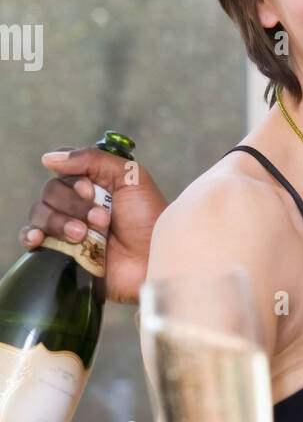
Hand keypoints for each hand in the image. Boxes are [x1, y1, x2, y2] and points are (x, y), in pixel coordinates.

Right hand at [19, 146, 166, 303]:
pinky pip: (31, 238)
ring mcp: (68, 229)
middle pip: (50, 191)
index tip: (90, 190)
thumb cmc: (149, 221)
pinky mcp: (62, 252)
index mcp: (95, 184)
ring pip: (40, 213)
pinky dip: (31, 235)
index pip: (63, 169)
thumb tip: (49, 158)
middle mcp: (78, 204)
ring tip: (84, 236)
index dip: (72, 178)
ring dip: (60, 222)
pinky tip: (39, 238)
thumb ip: (94, 159)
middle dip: (74, 205)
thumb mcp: (131, 178)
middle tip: (102, 219)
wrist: (153, 262)